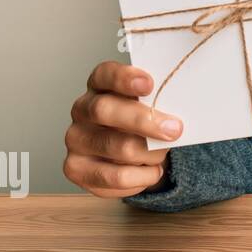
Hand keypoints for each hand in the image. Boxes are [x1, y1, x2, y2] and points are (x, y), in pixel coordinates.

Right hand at [64, 62, 181, 198]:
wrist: (131, 156)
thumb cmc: (141, 124)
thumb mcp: (151, 106)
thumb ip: (158, 104)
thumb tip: (176, 117)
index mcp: (100, 86)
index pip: (104, 74)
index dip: (124, 78)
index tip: (149, 84)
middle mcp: (82, 110)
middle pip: (104, 110)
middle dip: (144, 121)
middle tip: (174, 129)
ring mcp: (76, 140)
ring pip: (117, 147)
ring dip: (150, 153)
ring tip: (162, 153)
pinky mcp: (76, 169)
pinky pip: (116, 177)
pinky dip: (143, 176)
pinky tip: (152, 170)